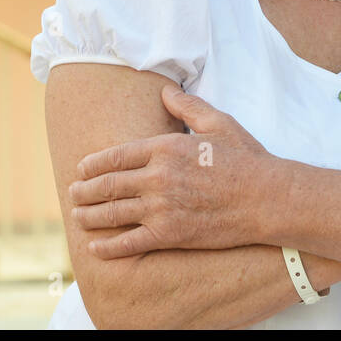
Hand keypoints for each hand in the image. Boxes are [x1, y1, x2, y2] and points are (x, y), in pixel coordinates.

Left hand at [68, 85, 271, 259]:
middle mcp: (158, 177)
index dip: (93, 164)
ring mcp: (162, 208)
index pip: (116, 155)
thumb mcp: (218, 123)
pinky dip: (108, 246)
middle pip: (107, 184)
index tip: (81, 169)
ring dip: (89, 216)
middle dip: (84, 190)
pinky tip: (95, 247)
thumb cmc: (246, 159)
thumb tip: (165, 92)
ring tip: (77, 217)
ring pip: (113, 213)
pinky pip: (130, 243)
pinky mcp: (171, 234)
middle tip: (72, 194)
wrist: (268, 198)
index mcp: (165, 148)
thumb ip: (187, 107)